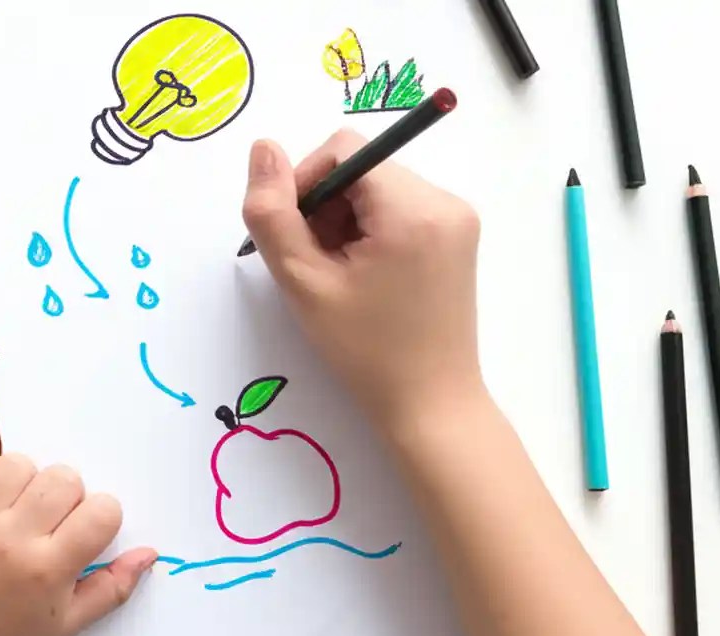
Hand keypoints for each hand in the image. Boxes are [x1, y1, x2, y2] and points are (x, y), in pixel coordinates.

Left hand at [0, 450, 156, 635]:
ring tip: (14, 506)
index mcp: (50, 569)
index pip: (102, 511)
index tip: (82, 532)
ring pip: (19, 462)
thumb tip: (148, 552)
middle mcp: (14, 540)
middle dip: (66, 494)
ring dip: (24, 479)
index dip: (101, 516)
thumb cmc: (9, 631)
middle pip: (64, 477)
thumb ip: (114, 588)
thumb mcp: (69, 623)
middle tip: (48, 520)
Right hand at [242, 130, 484, 429]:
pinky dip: (369, 230)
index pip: (343, 150)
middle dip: (325, 207)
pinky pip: (399, 208)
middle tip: (314, 264)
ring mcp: (456, 218)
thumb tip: (263, 147)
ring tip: (338, 274)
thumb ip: (273, 213)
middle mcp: (445, 200)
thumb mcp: (304, 281)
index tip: (293, 235)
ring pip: (377, 188)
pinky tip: (362, 275)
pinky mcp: (456, 236)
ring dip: (344, 220)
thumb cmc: (365, 351)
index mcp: (415, 207)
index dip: (304, 182)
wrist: (429, 404)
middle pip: (361, 168)